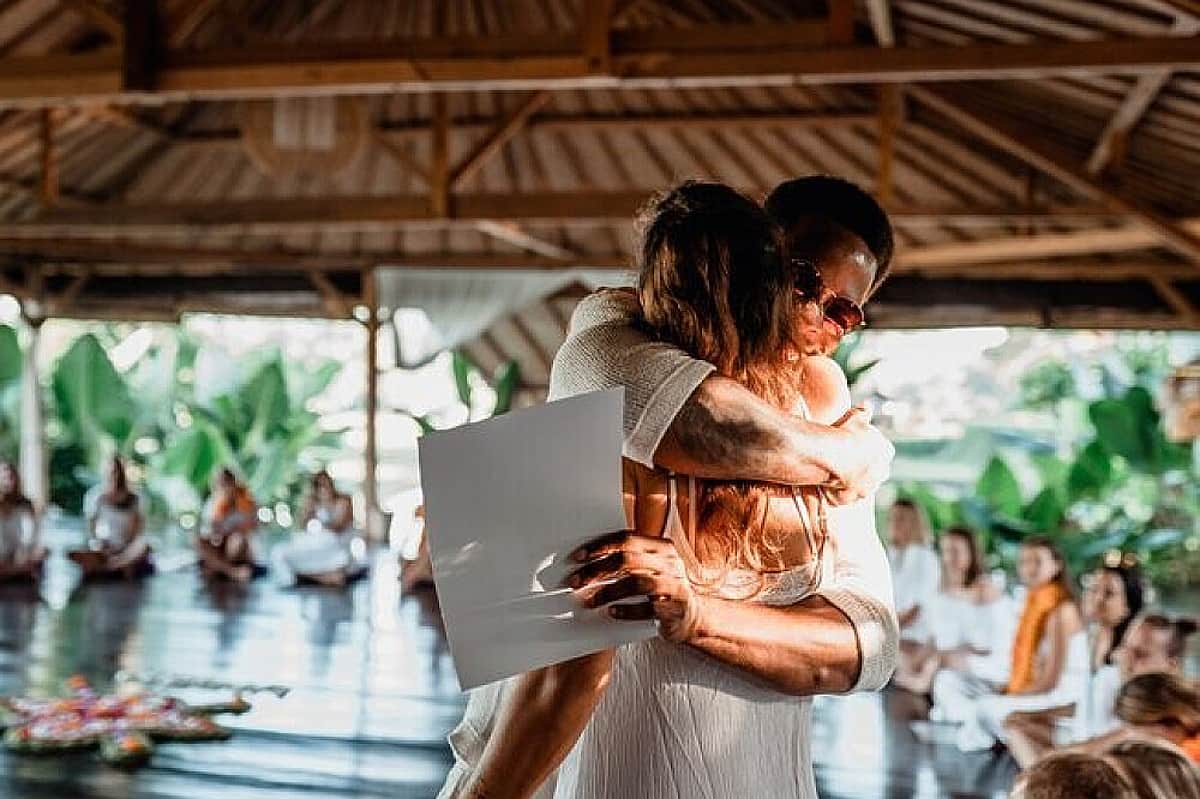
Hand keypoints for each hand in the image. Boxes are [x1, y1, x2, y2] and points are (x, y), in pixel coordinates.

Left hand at [565, 531, 700, 643]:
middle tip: (576, 581)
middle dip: (597, 570)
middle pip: (628, 560)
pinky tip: (611, 612)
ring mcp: (675, 585)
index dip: (600, 546)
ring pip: (637, 583)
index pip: (627, 539)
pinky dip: (627, 610)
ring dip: (608, 592)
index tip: (578, 557)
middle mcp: (670, 563)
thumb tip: (587, 563)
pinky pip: (648, 609)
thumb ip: (628, 561)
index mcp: (662, 547)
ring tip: (590, 600)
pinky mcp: (675, 609)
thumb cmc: (662, 590)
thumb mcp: (651, 568)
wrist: (694, 617)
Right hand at [825, 405, 893, 504]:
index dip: (870, 450)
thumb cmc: (845, 432)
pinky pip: (847, 496)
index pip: (883, 452)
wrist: (832, 454)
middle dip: (866, 468)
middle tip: (849, 462)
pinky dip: (841, 492)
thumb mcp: (855, 418)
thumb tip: (867, 404)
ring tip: (838, 473)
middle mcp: (881, 472)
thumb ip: (863, 412)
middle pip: (876, 471)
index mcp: (886, 452)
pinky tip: (831, 485)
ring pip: (863, 486)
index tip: (858, 447)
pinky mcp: (852, 498)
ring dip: (854, 482)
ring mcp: (868, 487)